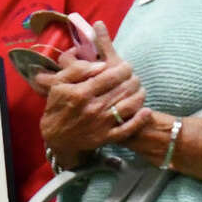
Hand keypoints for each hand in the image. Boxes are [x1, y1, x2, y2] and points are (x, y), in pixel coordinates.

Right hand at [35, 21, 148, 167]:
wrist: (55, 137)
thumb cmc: (57, 107)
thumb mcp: (59, 84)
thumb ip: (77, 70)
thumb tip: (100, 64)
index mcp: (82, 92)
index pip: (111, 76)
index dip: (124, 68)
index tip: (126, 66)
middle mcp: (93, 108)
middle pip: (123, 89)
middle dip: (133, 79)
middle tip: (134, 76)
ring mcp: (101, 124)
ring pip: (129, 107)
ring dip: (139, 95)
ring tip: (140, 89)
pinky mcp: (106, 137)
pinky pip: (128, 129)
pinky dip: (140, 120)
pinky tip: (146, 111)